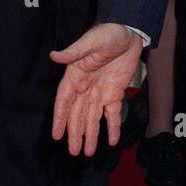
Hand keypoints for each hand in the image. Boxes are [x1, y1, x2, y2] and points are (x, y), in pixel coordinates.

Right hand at [51, 23, 142, 156]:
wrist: (131, 33)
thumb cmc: (109, 33)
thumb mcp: (92, 40)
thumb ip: (74, 51)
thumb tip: (54, 55)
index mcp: (75, 76)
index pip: (64, 101)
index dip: (60, 118)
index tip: (56, 135)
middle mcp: (85, 88)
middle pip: (77, 115)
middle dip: (75, 133)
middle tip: (74, 152)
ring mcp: (100, 92)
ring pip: (92, 118)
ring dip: (91, 135)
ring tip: (88, 152)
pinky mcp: (115, 93)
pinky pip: (112, 113)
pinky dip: (112, 127)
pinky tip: (112, 140)